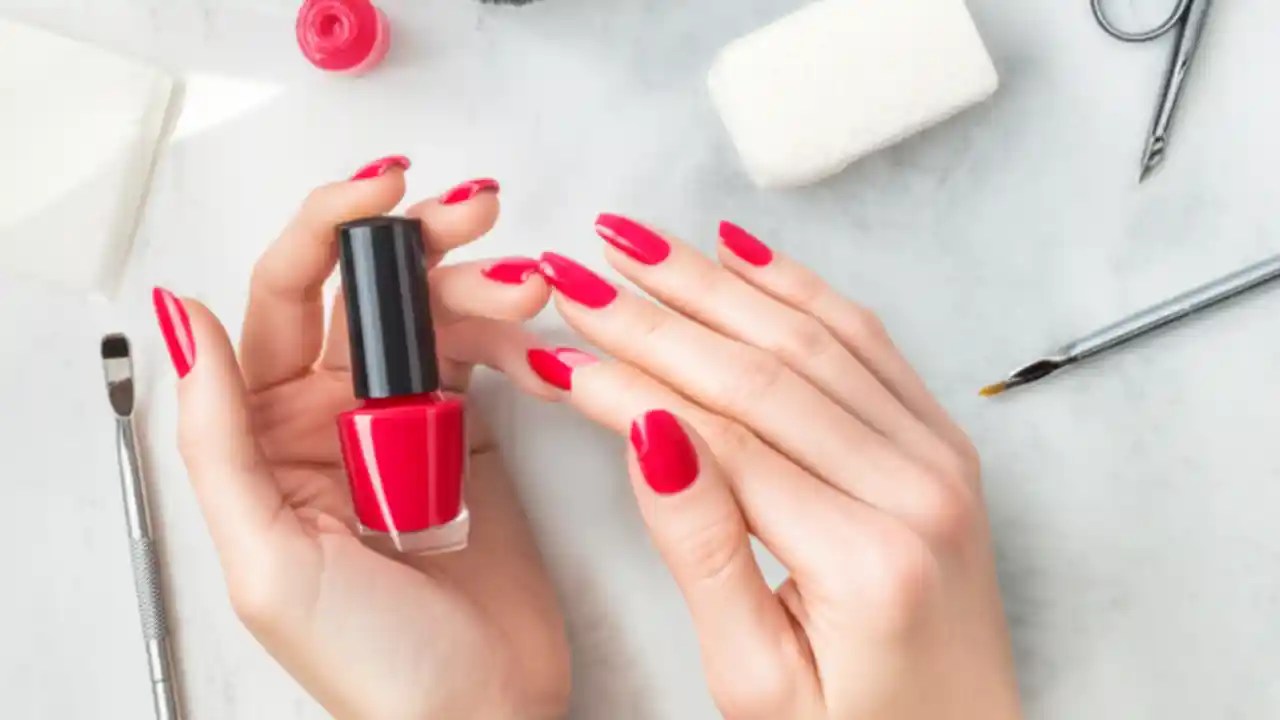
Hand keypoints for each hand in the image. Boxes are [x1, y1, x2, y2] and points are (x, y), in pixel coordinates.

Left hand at [153, 162, 569, 718]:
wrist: (483, 716)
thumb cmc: (374, 665)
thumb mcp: (269, 559)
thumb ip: (219, 439)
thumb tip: (185, 320)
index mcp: (265, 440)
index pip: (280, 305)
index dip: (324, 234)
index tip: (377, 195)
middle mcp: (329, 421)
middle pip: (360, 295)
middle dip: (412, 240)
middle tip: (468, 212)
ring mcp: (405, 425)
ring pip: (429, 317)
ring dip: (474, 282)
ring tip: (522, 282)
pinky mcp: (471, 436)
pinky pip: (482, 356)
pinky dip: (507, 328)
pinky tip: (529, 320)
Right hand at [526, 215, 1020, 718]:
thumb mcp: (758, 679)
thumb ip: (704, 553)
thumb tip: (649, 435)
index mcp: (866, 556)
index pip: (719, 436)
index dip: (625, 382)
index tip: (556, 346)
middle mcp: (916, 487)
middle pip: (761, 369)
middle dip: (654, 311)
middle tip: (576, 268)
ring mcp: (939, 455)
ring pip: (810, 334)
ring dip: (714, 281)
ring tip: (635, 242)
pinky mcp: (942, 441)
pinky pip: (864, 339)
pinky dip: (797, 286)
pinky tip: (740, 252)